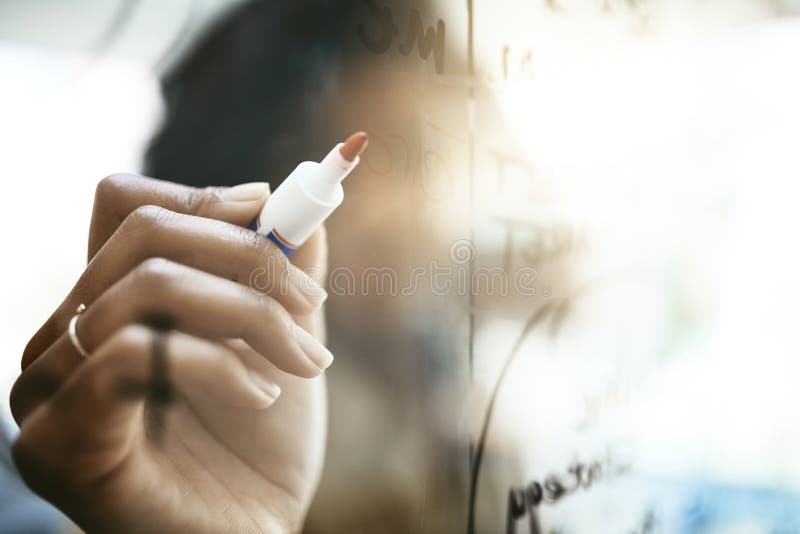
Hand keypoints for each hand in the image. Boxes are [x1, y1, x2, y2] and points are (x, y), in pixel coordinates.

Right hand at [10, 174, 330, 532]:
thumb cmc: (262, 449)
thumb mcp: (282, 342)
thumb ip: (280, 272)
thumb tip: (291, 200)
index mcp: (110, 306)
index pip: (126, 205)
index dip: (203, 197)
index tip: (270, 212)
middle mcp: (64, 338)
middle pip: (145, 233)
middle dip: (250, 256)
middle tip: (313, 301)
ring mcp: (50, 390)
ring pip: (149, 288)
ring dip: (252, 314)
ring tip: (307, 363)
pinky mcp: (59, 442)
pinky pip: (134, 355)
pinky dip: (218, 364)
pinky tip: (262, 396)